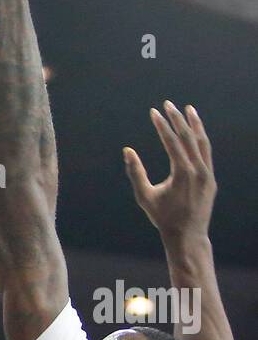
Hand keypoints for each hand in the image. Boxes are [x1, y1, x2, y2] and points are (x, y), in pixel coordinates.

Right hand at [124, 103, 215, 241]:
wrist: (187, 236)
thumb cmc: (162, 218)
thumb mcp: (144, 196)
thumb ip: (136, 172)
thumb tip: (127, 151)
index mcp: (183, 173)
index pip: (172, 141)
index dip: (162, 125)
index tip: (154, 112)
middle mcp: (199, 170)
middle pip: (188, 137)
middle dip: (177, 119)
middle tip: (168, 104)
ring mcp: (208, 173)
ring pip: (202, 142)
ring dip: (195, 124)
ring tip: (188, 109)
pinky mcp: (211, 178)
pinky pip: (206, 153)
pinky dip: (200, 140)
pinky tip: (194, 132)